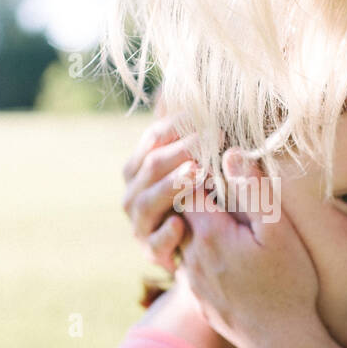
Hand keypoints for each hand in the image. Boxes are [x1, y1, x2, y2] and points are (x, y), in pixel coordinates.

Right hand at [120, 112, 196, 273]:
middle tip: (212, 138)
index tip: (205, 115)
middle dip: (180, 150)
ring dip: (171, 186)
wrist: (206, 253)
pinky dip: (166, 234)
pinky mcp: (152, 252)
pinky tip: (181, 224)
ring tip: (197, 173)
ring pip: (147, 202)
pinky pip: (154, 244)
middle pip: (150, 167)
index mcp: (142, 168)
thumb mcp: (200, 167)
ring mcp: (140, 225)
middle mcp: (135, 194)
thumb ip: (196, 138)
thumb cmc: (203, 201)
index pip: (153, 138)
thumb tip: (186, 93)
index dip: (176, 124)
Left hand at [178, 149, 327, 347]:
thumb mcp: (279, 231)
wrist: (283, 342)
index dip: (200, 173)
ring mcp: (193, 282)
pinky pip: (193, 268)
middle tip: (219, 188)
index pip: (188, 190)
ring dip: (198, 228)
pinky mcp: (201, 300)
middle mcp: (192, 257)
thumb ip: (253, 191)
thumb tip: (231, 154)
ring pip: (185, 243)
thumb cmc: (288, 284)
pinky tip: (227, 256)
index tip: (216, 165)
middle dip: (195, 199)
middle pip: (182, 216)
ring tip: (225, 221)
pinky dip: (203, 255)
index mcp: (209, 235)